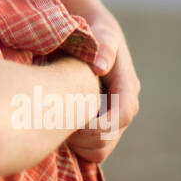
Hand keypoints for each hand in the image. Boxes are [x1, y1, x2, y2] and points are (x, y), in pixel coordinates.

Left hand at [68, 15, 139, 163]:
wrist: (88, 36)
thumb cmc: (92, 32)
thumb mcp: (100, 32)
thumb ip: (102, 45)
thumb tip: (100, 66)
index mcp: (127, 86)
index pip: (124, 114)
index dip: (104, 124)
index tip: (80, 125)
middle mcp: (121, 106)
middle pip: (111, 138)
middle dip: (86, 138)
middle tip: (58, 126)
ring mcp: (110, 118)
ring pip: (100, 149)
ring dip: (79, 145)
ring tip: (55, 128)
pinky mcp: (95, 125)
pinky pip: (89, 149)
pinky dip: (73, 147)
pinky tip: (54, 131)